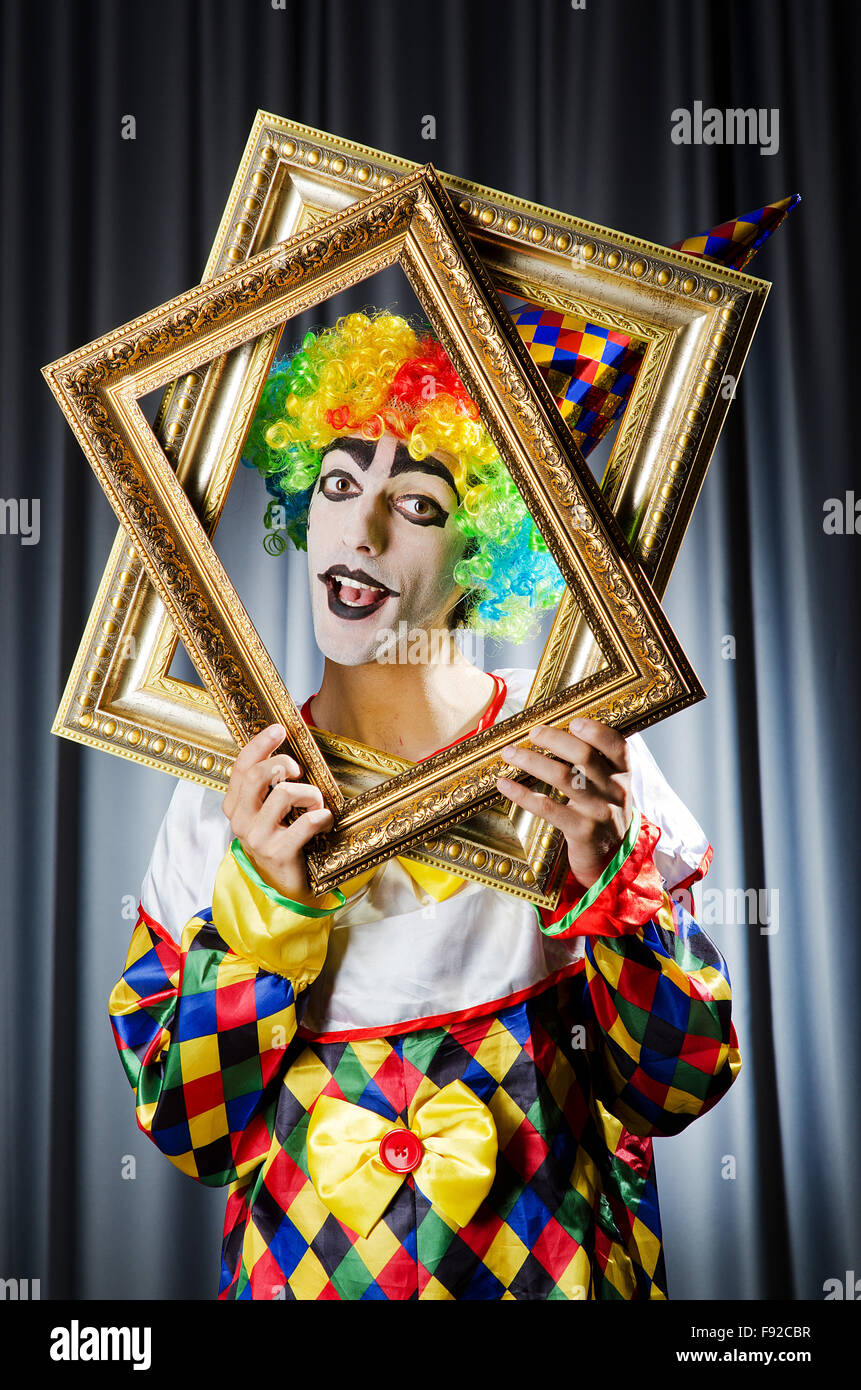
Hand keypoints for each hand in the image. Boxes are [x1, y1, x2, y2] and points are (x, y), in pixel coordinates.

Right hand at [222, 723, 334, 907]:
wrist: (281, 887)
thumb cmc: (279, 840)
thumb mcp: (266, 811)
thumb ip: (267, 786)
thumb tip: (284, 753)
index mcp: (235, 805)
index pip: (242, 766)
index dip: (261, 744)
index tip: (279, 729)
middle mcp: (241, 820)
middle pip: (258, 774)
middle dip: (284, 764)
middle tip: (298, 771)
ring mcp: (257, 837)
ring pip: (284, 794)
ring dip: (310, 794)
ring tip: (316, 804)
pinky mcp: (278, 853)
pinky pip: (304, 824)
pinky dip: (320, 817)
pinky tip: (324, 819)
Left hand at [496, 717, 632, 889]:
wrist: (613, 860)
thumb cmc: (603, 814)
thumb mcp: (610, 788)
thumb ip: (595, 764)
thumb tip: (553, 733)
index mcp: (623, 774)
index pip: (616, 744)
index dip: (595, 730)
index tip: (573, 721)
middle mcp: (614, 790)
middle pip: (584, 755)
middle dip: (554, 739)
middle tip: (533, 733)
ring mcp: (598, 811)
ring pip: (563, 777)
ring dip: (531, 761)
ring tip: (509, 752)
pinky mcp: (581, 831)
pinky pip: (546, 807)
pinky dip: (521, 793)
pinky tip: (504, 784)